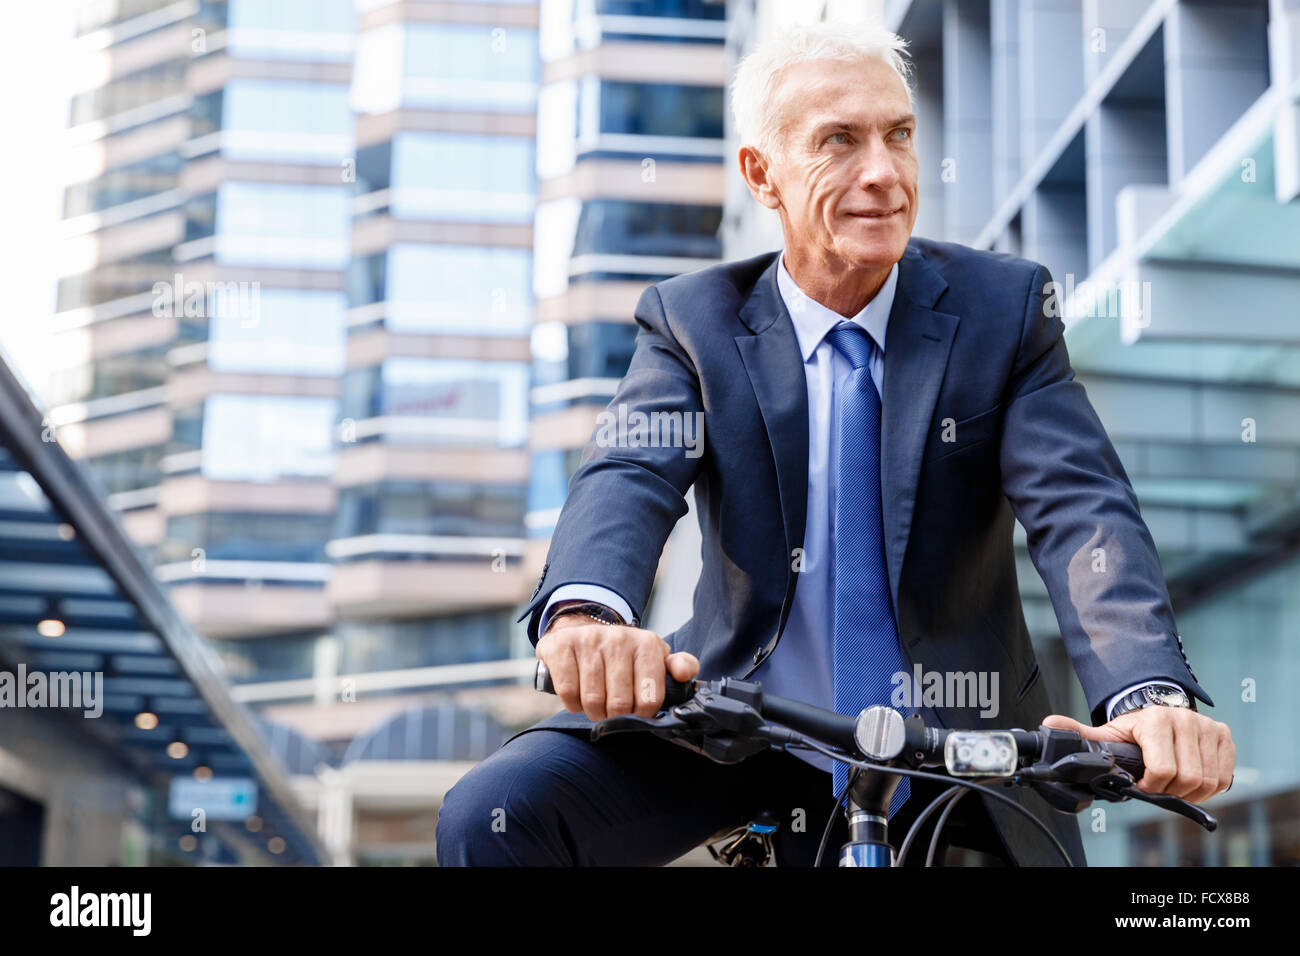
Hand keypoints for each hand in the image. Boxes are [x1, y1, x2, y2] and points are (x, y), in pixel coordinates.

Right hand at [536, 615, 699, 720]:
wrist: (583, 630)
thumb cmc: (624, 655)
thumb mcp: (656, 658)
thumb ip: (680, 666)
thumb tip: (683, 673)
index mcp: (647, 644)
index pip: (649, 699)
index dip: (641, 715)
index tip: (635, 712)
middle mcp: (619, 637)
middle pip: (619, 704)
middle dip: (615, 717)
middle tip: (612, 712)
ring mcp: (589, 640)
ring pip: (593, 700)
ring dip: (593, 712)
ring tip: (596, 704)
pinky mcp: (561, 646)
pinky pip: (568, 692)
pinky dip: (572, 703)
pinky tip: (578, 696)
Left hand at [1042, 709, 1233, 802]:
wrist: (1158, 709)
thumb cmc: (1133, 728)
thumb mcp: (1108, 732)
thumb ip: (1081, 734)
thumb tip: (1049, 727)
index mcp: (1156, 720)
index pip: (1162, 769)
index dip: (1151, 786)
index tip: (1142, 785)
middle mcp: (1185, 720)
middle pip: (1188, 779)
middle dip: (1171, 790)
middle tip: (1158, 786)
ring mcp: (1208, 726)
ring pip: (1208, 781)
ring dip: (1192, 792)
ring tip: (1173, 784)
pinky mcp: (1223, 735)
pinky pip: (1224, 777)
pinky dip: (1210, 787)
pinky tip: (1192, 780)